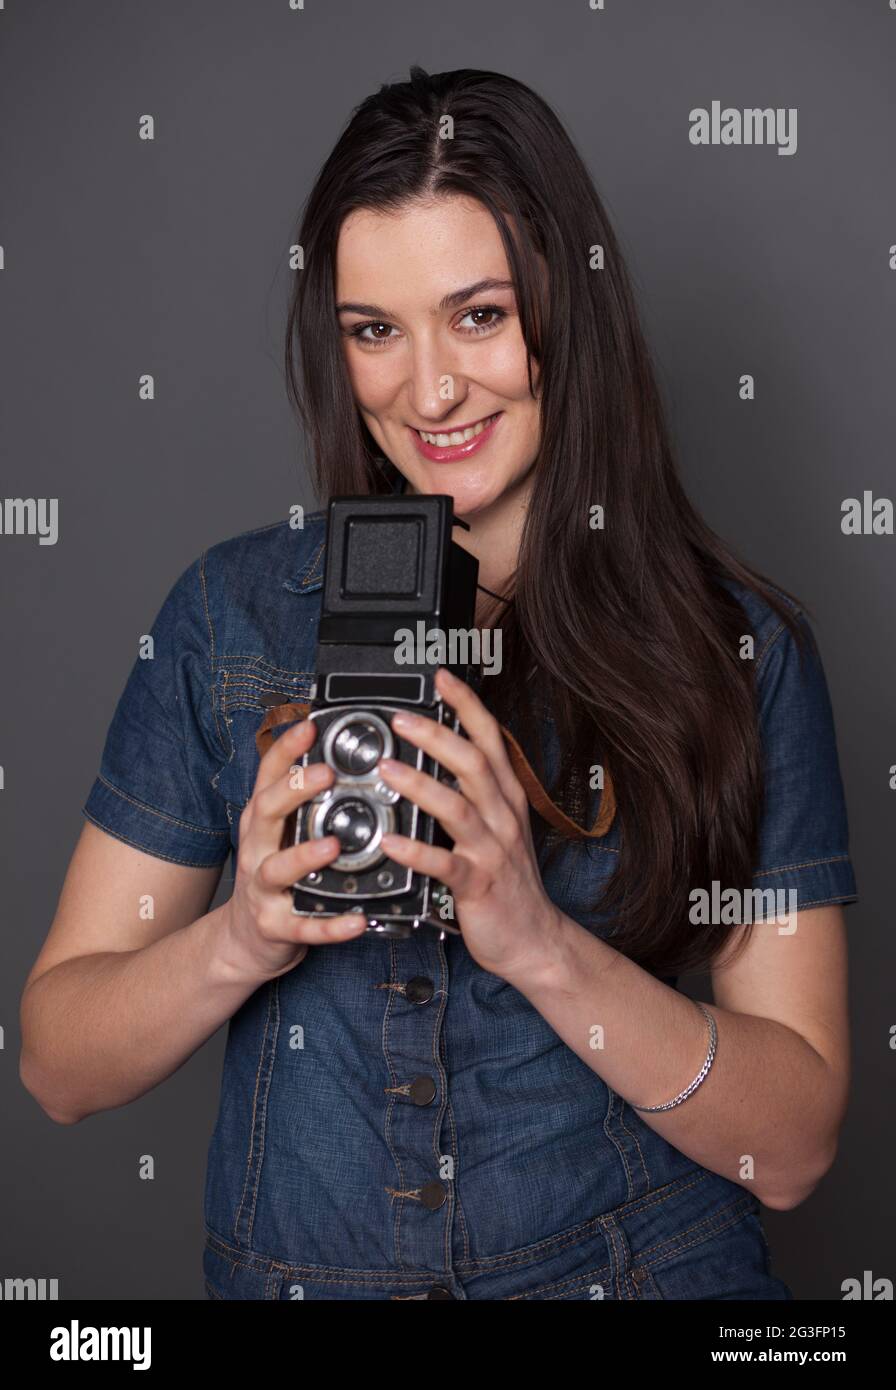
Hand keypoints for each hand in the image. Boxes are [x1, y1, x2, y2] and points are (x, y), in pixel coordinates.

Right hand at [220, 718, 366, 983]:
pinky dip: (330, 925)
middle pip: (265, 812)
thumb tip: (333, 753)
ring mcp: (263, 889)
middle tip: (326, 773)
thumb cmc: (273, 873)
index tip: (309, 726)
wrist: (244, 939)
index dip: (285, 749)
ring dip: (304, 855)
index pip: (267, 777)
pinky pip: (305, 927)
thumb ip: (301, 799)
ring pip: (278, 869)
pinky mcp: (276, 926)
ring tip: (332, 846)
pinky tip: (356, 919)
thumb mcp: (279, 831)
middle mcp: (257, 849)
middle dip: (293, 790)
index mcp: (262, 821)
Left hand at [377, 667, 563, 982]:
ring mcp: (493, 850)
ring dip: (421, 785)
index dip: (466, 704)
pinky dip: (418, 852)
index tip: (440, 676)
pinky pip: (446, 865)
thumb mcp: (498, 824)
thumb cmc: (506, 880)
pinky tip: (391, 842)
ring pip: (459, 808)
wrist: (533, 937)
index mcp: (505, 796)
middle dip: (437, 735)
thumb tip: (438, 754)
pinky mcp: (479, 885)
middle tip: (399, 718)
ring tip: (386, 770)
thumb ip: (473, 790)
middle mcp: (502, 816)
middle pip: (473, 763)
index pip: (489, 738)